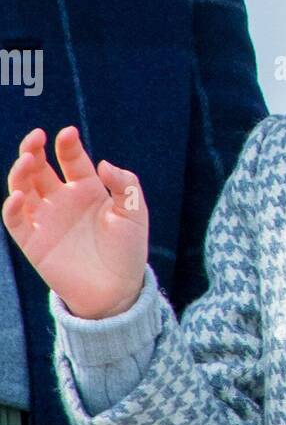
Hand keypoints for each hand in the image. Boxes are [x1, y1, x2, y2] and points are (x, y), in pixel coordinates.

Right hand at [2, 126, 148, 318]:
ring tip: (27, 160)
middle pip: (40, 167)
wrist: (117, 291)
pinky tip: (18, 196)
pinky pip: (15, 220)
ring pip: (23, 187)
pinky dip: (12, 207)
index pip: (71, 159)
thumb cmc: (128, 251)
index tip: (68, 133)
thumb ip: (125, 185)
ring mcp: (45, 219)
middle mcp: (62, 200)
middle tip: (36, 137)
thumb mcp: (134, 214)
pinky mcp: (32, 241)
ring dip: (20, 171)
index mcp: (87, 189)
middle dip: (33, 149)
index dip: (67, 144)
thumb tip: (103, 163)